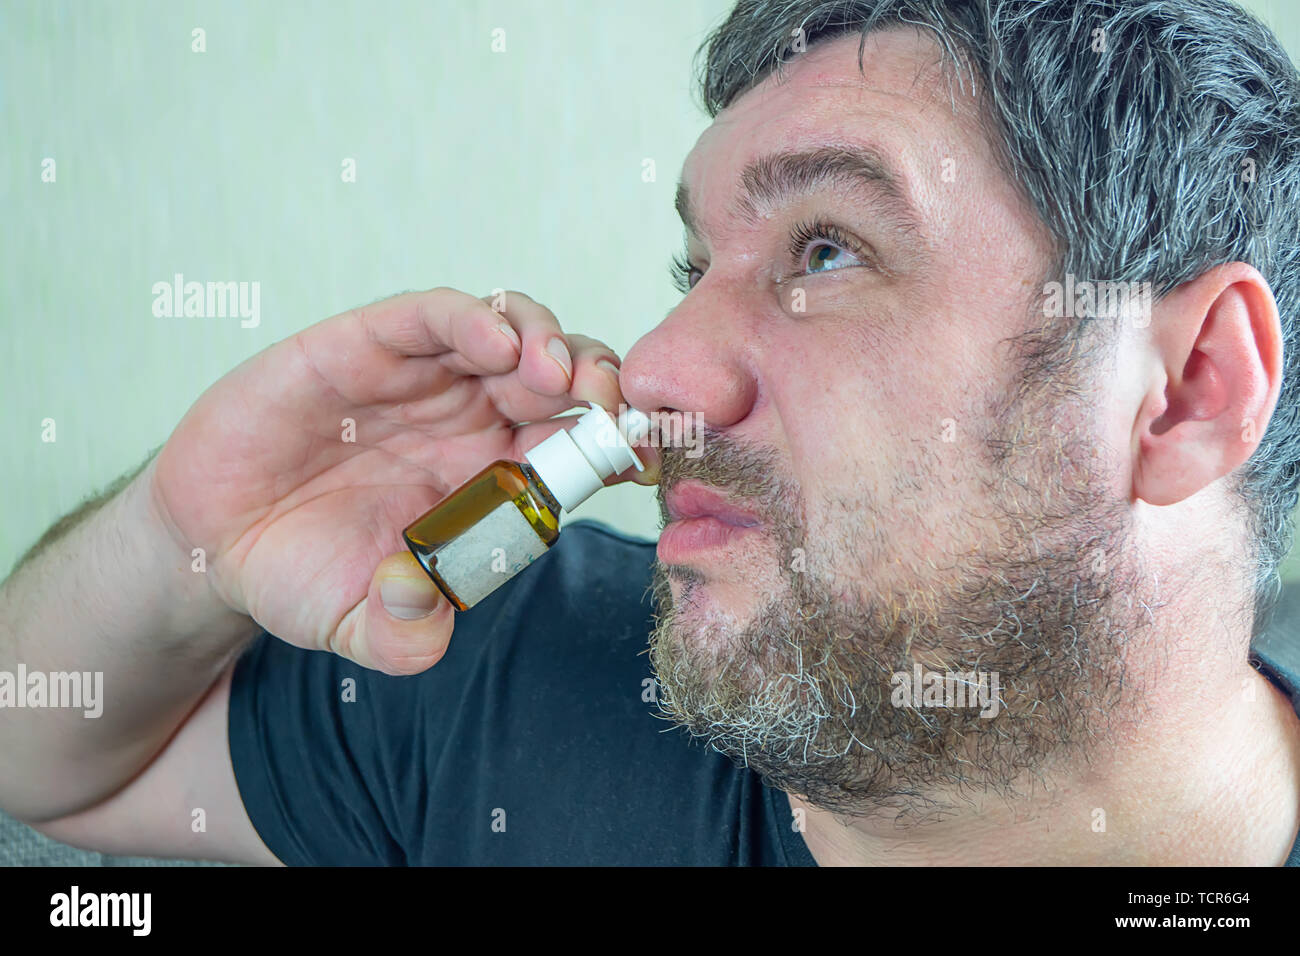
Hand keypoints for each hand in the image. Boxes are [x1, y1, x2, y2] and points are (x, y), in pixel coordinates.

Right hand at [147, 288, 657, 673]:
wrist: (211, 538)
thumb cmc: (299, 575)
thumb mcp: (358, 626)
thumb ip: (402, 636)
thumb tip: (426, 608)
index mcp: (491, 481)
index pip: (575, 449)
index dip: (614, 447)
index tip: (642, 461)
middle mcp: (471, 421)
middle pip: (564, 382)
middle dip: (600, 389)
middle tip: (610, 411)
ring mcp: (425, 379)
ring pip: (513, 334)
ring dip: (550, 345)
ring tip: (559, 379)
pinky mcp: (369, 344)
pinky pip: (434, 316)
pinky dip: (471, 320)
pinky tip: (494, 343)